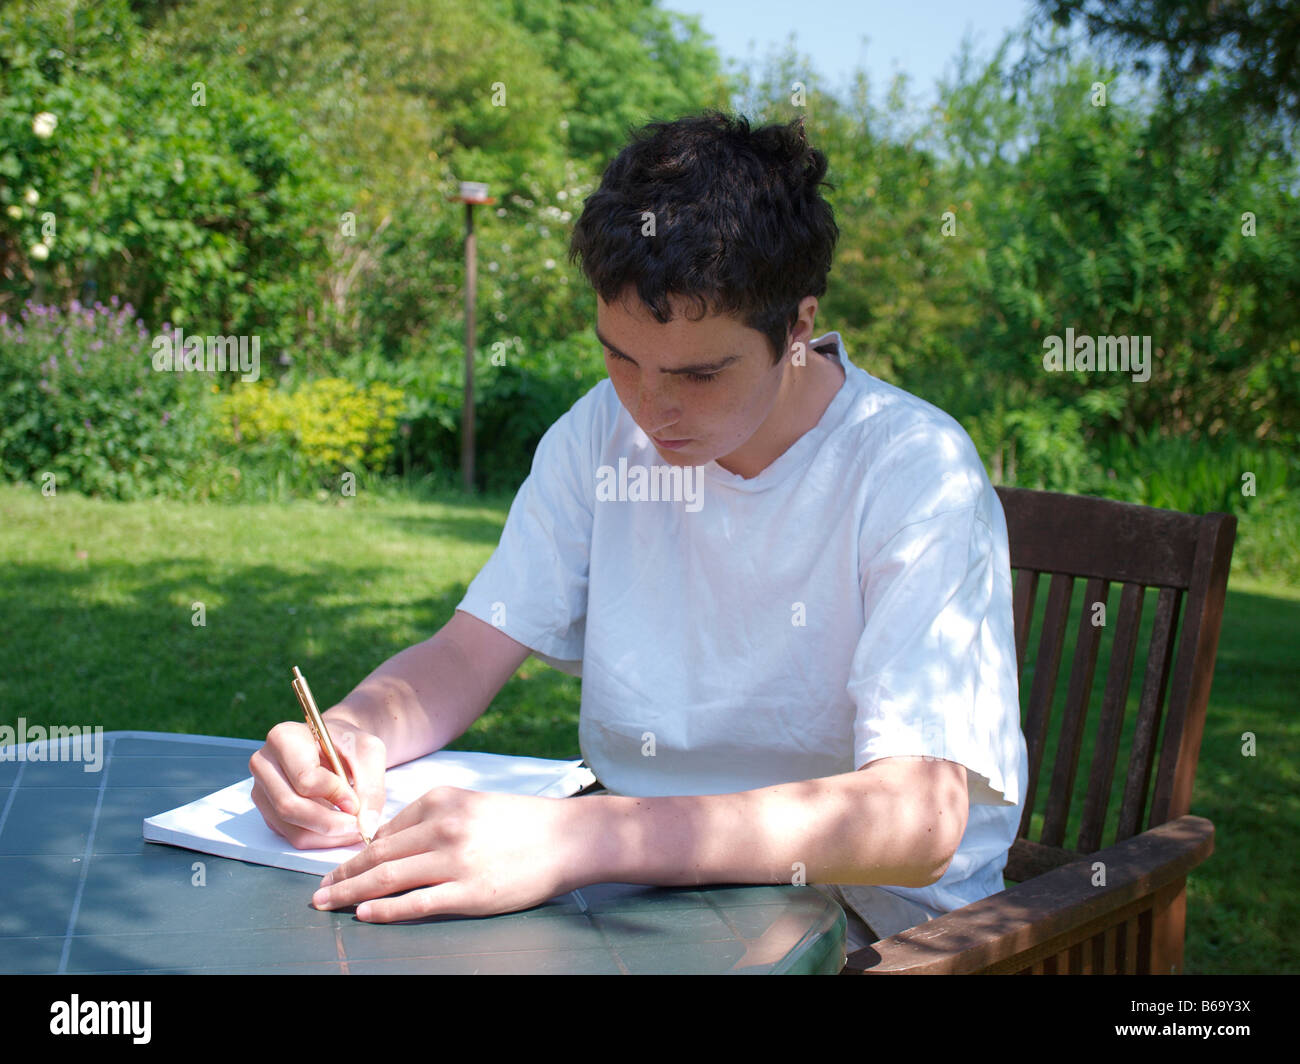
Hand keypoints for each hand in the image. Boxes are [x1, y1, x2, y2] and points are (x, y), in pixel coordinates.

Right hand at [250, 717, 386, 848]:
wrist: (337, 746)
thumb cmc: (350, 744)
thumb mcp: (369, 753)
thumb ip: (371, 787)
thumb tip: (366, 826)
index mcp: (284, 738)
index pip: (304, 778)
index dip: (334, 795)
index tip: (356, 802)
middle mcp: (264, 764)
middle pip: (289, 807)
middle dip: (329, 823)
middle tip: (357, 825)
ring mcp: (262, 790)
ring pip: (291, 828)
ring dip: (327, 836)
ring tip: (354, 828)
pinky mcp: (269, 812)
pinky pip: (293, 836)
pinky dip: (321, 840)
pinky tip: (340, 829)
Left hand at [310, 786, 585, 921]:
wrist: (570, 838)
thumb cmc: (521, 822)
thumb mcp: (473, 805)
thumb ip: (434, 819)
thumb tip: (390, 843)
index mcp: (442, 800)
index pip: (386, 830)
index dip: (358, 853)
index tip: (341, 868)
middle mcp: (444, 826)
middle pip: (378, 854)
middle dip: (342, 873)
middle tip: (318, 889)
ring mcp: (455, 860)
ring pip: (388, 877)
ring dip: (350, 891)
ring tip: (326, 902)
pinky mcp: (469, 892)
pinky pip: (416, 903)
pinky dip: (384, 909)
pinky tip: (363, 913)